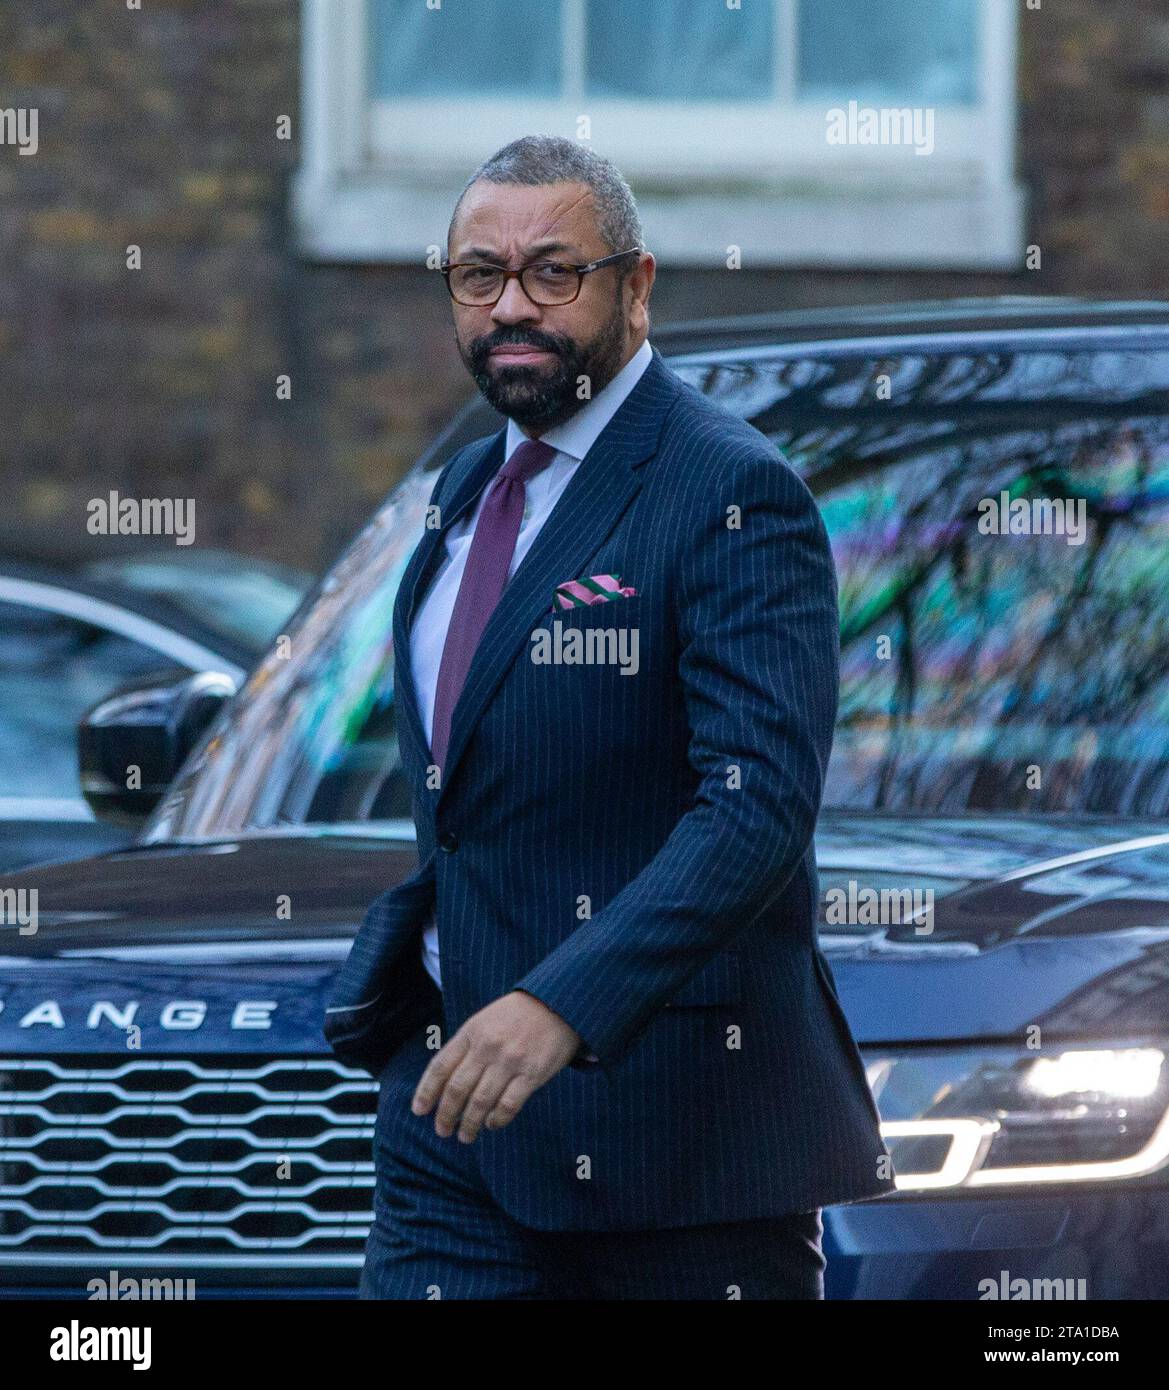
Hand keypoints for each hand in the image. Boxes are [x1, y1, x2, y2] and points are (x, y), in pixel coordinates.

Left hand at [411, 991, 581, 1142]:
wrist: (557, 1003)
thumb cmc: (516, 1015)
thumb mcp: (484, 1020)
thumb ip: (465, 1047)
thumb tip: (444, 1084)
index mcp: (471, 1032)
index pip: (440, 1067)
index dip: (426, 1092)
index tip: (419, 1111)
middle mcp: (487, 1047)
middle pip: (457, 1089)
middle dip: (446, 1115)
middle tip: (442, 1131)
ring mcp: (510, 1061)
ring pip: (481, 1102)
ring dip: (469, 1124)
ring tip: (465, 1136)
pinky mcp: (533, 1073)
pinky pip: (508, 1105)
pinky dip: (497, 1119)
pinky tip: (492, 1124)